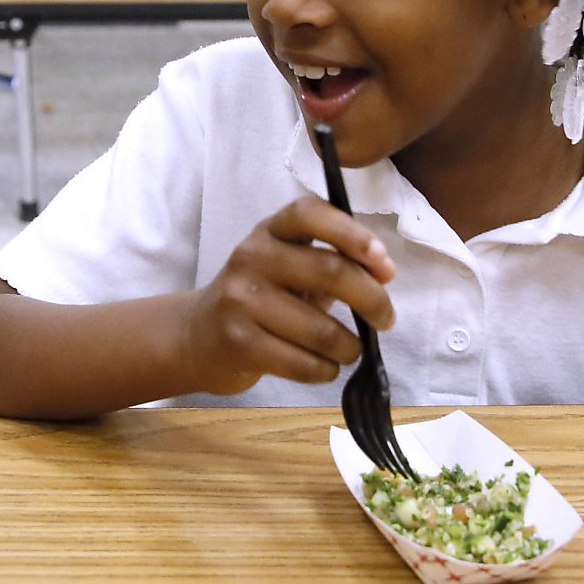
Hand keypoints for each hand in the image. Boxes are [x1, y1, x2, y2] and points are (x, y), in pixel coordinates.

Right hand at [179, 195, 394, 396]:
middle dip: (372, 300)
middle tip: (385, 320)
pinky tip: (324, 368)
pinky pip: (303, 363)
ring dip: (350, 348)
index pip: (310, 213)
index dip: (353, 234)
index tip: (384, 265)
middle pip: (330, 271)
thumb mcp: (288, 266)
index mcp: (271, 230)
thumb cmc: (260, 298)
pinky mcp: (239, 342)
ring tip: (349, 351)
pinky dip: (326, 371)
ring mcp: (241, 299)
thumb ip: (332, 261)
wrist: (198, 336)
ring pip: (322, 329)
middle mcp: (252, 256)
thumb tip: (383, 274)